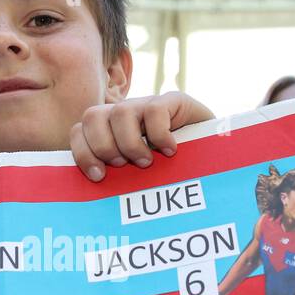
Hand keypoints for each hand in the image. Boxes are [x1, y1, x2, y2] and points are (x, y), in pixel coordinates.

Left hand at [70, 92, 214, 180]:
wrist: (215, 156)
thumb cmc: (172, 174)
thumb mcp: (139, 177)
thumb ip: (117, 178)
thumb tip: (96, 192)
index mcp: (110, 131)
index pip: (79, 131)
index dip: (83, 152)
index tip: (99, 176)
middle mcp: (125, 115)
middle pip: (92, 116)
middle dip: (102, 146)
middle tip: (122, 165)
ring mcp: (147, 105)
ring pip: (120, 112)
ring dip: (130, 143)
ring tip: (146, 161)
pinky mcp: (174, 101)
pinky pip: (155, 110)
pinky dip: (159, 134)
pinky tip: (169, 151)